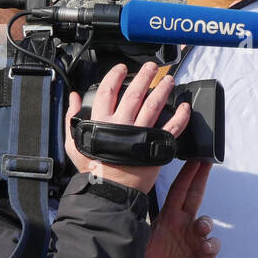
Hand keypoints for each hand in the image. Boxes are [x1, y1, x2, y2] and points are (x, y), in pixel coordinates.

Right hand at [64, 62, 190, 193]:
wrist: (110, 190)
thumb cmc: (93, 169)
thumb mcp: (74, 143)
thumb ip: (72, 118)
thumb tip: (74, 97)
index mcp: (102, 121)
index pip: (109, 90)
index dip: (116, 75)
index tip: (123, 68)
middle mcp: (122, 123)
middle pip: (136, 93)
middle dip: (145, 76)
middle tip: (152, 67)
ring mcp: (141, 133)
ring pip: (155, 105)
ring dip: (164, 90)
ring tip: (169, 80)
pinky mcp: (156, 145)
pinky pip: (172, 127)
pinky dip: (181, 116)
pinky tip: (185, 107)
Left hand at [141, 159, 219, 257]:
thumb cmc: (149, 257)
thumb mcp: (139, 242)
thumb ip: (136, 229)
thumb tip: (127, 212)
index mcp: (170, 215)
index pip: (180, 190)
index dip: (188, 175)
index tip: (196, 159)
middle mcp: (185, 222)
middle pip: (196, 196)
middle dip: (201, 178)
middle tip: (208, 161)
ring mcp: (196, 237)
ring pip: (206, 221)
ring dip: (206, 222)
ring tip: (202, 227)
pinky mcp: (203, 254)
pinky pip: (212, 245)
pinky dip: (211, 245)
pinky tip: (206, 248)